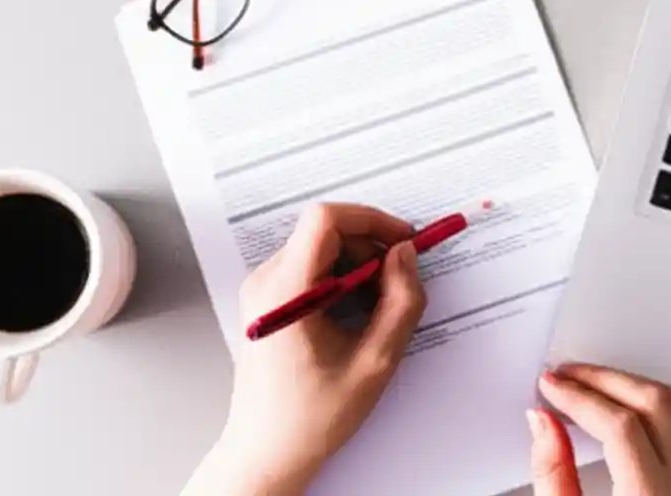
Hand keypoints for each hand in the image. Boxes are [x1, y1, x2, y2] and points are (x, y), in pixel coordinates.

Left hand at [183, 204, 425, 495]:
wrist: (267, 450)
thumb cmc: (311, 417)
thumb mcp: (375, 361)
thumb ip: (401, 302)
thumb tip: (406, 255)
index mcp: (285, 293)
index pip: (325, 219)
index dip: (371, 220)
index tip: (402, 241)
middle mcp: (265, 282)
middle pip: (326, 231)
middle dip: (371, 248)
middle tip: (399, 281)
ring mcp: (263, 290)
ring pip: (321, 248)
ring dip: (358, 266)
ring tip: (377, 307)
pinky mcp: (268, 300)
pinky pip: (311, 267)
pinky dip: (342, 279)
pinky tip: (356, 314)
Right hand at [530, 364, 670, 495]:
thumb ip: (554, 478)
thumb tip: (543, 426)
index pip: (620, 427)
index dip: (580, 397)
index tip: (551, 387)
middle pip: (657, 404)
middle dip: (605, 380)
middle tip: (566, 374)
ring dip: (631, 387)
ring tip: (589, 385)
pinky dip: (652, 406)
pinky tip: (620, 409)